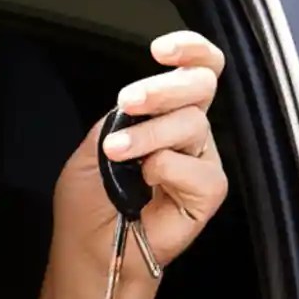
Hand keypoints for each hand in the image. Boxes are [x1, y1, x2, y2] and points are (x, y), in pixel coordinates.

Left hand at [53, 31, 228, 281]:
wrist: (90, 248)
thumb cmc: (89, 201)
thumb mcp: (94, 145)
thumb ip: (122, 118)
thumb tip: (142, 102)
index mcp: (164, 114)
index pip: (196, 70)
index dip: (191, 51)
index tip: (160, 50)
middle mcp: (187, 132)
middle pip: (200, 87)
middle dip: (163, 89)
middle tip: (129, 100)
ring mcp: (201, 160)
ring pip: (192, 126)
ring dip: (148, 137)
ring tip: (116, 154)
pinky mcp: (209, 193)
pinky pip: (198, 169)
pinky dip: (168, 170)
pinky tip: (148, 184)